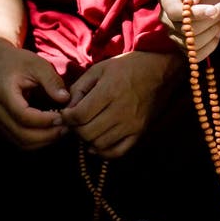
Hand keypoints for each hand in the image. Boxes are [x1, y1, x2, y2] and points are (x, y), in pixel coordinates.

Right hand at [0, 38, 69, 149]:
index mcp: (4, 93)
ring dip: (43, 141)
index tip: (63, 116)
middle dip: (47, 135)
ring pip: (22, 143)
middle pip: (22, 135)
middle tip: (67, 127)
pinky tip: (50, 132)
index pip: (24, 116)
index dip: (45, 120)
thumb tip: (65, 99)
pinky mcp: (2, 127)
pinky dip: (37, 141)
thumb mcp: (36, 63)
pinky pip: (20, 142)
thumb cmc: (18, 62)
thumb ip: (51, 81)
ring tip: (61, 130)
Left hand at [60, 50, 178, 157]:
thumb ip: (79, 88)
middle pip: (88, 132)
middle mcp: (121, 110)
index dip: (66, 117)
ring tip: (85, 129)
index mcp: (109, 91)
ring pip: (100, 144)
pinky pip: (118, 152)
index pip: (80, 115)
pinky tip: (96, 143)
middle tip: (74, 122)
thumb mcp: (98, 70)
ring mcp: (132, 124)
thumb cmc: (123, 68)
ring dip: (87, 140)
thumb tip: (67, 109)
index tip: (64, 114)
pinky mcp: (140, 133)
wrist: (155, 70)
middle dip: (75, 129)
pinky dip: (103, 152)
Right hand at [159, 0, 219, 61]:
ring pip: (193, 44)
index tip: (214, 9)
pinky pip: (198, 55)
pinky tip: (217, 31)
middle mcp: (165, 18)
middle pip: (185, 30)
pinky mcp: (183, 47)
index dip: (196, 14)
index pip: (174, 12)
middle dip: (209, 21)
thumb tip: (191, 0)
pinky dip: (212, 44)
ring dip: (213, 32)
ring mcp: (173, 34)